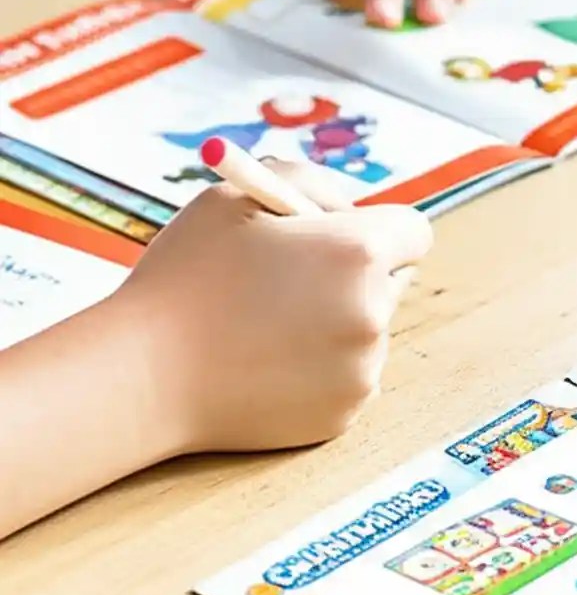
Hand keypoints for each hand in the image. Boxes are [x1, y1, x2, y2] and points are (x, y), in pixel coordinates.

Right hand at [114, 161, 430, 453]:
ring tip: (265, 324)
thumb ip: (305, 182)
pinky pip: (346, 377)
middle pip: (394, 282)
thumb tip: (347, 206)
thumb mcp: (236, 196)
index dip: (380, 227)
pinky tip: (264, 363)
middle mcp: (373, 313)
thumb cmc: (186, 277)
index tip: (346, 234)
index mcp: (357, 252)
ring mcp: (362, 369)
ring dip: (335, 323)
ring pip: (367, 333)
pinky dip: (318, 368)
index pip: (413, 231)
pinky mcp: (344, 413)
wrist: (144, 375)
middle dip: (358, 275)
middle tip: (298, 276)